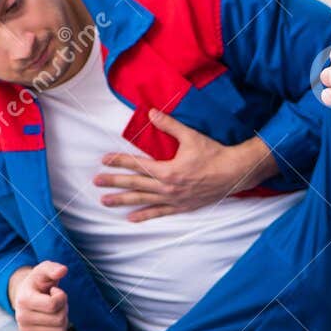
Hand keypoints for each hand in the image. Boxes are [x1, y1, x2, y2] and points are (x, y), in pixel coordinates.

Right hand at [9, 261, 69, 330]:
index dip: (61, 296)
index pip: (53, 305)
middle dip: (63, 309)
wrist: (25, 296)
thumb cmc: (37, 283)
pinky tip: (51, 322)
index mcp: (24, 300)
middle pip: (59, 320)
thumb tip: (62, 270)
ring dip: (62, 321)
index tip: (54, 291)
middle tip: (55, 302)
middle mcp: (22, 318)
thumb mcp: (43, 270)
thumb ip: (53, 268)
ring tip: (52, 311)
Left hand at [94, 109, 276, 221]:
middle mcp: (168, 187)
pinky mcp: (181, 207)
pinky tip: (131, 218)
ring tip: (105, 201)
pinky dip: (144, 216)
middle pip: (135, 184)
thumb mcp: (190, 136)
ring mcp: (174, 199)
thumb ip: (169, 125)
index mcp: (168, 170)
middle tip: (96, 182)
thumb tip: (151, 112)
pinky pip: (159, 213)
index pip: (137, 165)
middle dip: (114, 182)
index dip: (120, 161)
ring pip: (143, 200)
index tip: (104, 160)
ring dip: (123, 201)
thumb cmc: (213, 154)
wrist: (234, 173)